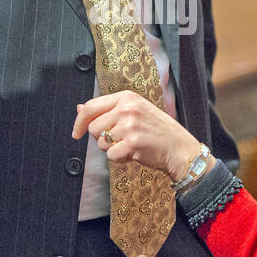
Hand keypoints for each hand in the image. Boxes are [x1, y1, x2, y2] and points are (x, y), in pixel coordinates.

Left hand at [72, 91, 202, 182]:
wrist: (180, 148)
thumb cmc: (156, 130)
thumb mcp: (133, 111)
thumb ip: (107, 109)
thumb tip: (79, 108)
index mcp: (127, 97)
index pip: (91, 107)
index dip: (80, 122)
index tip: (77, 133)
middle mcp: (127, 108)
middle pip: (94, 128)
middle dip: (102, 138)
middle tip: (120, 140)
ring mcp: (130, 125)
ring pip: (101, 143)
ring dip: (113, 149)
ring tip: (131, 145)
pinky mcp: (133, 143)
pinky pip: (111, 155)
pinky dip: (120, 159)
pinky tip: (134, 154)